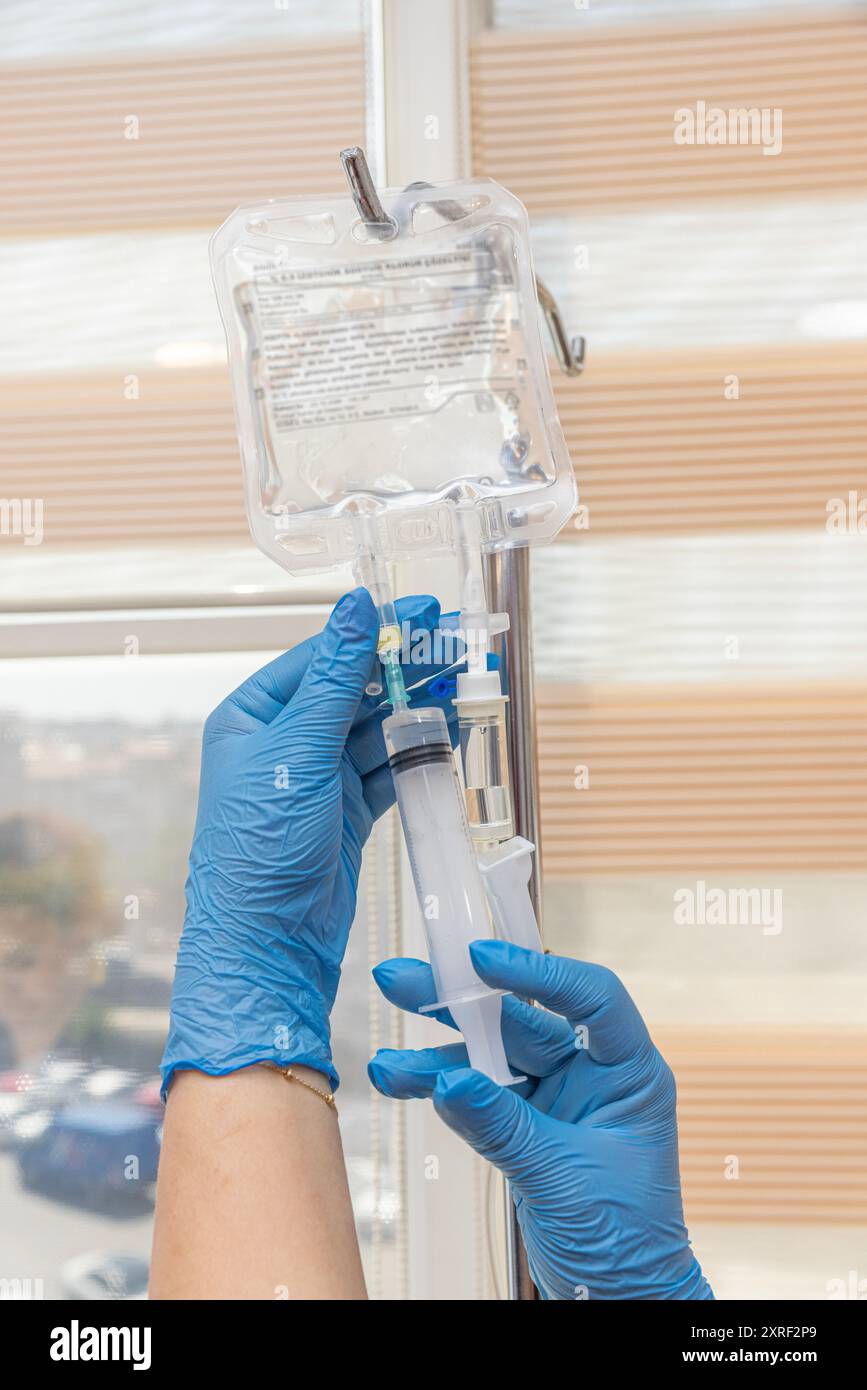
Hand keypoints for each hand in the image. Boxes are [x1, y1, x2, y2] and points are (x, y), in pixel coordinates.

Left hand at [161, 587, 458, 1096]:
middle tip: (457, 645)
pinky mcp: (347, 812)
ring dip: (417, 710)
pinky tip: (450, 734)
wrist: (267, 944)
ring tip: (462, 686)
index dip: (374, 633)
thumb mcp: (299, 750)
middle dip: (405, 670)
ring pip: (377, 729)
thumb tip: (358, 607)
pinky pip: (390, 769)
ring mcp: (317, 778)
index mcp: (253, 716)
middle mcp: (283, 742)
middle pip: (355, 689)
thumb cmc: (260, 846)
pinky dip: (419, 754)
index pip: (323, 657)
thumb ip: (336, 679)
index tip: (423, 611)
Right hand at [369, 940, 712, 1300]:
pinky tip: (402, 1080)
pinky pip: (477, 1095)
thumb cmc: (627, 1244)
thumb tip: (449, 1080)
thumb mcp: (562, 1179)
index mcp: (628, 1073)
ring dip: (437, 1052)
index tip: (483, 957)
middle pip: (523, 1020)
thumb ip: (503, 1126)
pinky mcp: (525, 1126)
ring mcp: (556, 1100)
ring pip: (490, 1057)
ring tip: (386, 1054)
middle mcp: (592, 1076)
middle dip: (462, 1002)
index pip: (590, 998)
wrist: (617, 1300)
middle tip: (406, 980)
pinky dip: (440, 1089)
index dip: (539, 971)